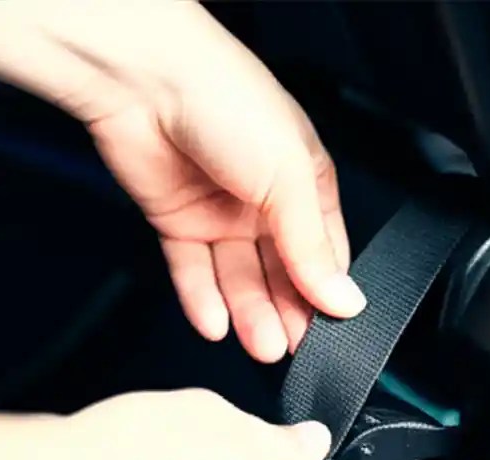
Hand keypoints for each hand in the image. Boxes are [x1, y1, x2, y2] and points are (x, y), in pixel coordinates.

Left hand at [0, 0, 365, 362]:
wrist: (143, 79)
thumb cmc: (227, 101)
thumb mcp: (289, 178)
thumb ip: (313, 247)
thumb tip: (345, 299)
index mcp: (304, 181)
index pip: (325, 253)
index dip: (326, 293)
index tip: (331, 330)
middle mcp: (263, 199)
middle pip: (281, 272)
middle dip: (288, 312)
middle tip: (293, 350)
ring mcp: (219, 211)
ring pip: (239, 278)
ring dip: (250, 314)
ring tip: (260, 346)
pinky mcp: (175, 220)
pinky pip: (193, 272)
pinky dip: (204, 299)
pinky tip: (216, 324)